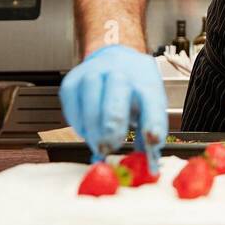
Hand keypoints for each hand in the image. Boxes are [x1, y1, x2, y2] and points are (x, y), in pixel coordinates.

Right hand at [60, 44, 167, 166]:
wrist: (114, 60)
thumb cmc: (134, 90)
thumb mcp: (149, 107)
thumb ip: (148, 135)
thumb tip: (147, 164)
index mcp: (145, 80)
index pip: (152, 100)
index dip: (153, 122)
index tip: (151, 141)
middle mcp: (121, 71)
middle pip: (117, 91)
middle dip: (113, 122)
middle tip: (110, 146)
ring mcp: (94, 72)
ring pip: (91, 95)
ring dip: (93, 126)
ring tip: (98, 144)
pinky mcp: (73, 80)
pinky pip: (72, 103)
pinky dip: (78, 122)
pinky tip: (87, 131)